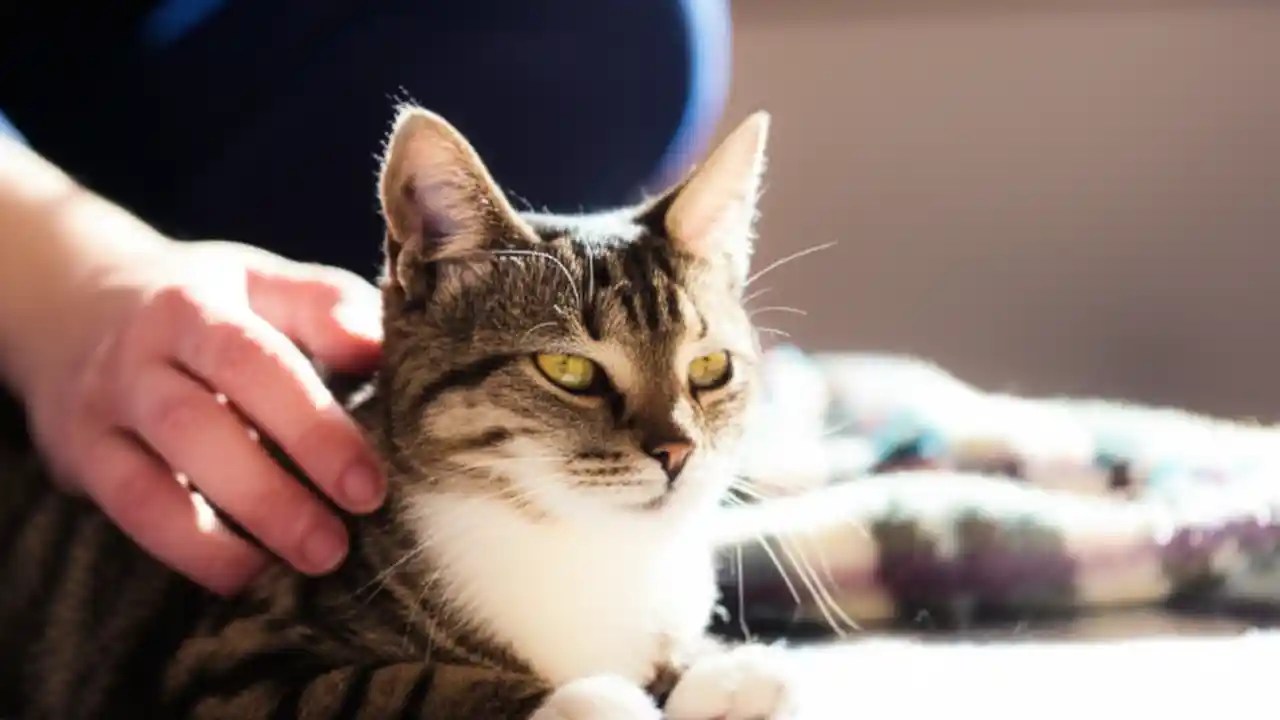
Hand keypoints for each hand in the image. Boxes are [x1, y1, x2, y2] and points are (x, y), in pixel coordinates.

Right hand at [16, 239, 384, 594]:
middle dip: (269, 497)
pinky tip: (243, 577)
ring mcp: (99, 413)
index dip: (311, 428)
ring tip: (293, 574)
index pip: (252, 363)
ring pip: (146, 488)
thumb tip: (381, 350)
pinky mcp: (78, 460)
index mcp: (193, 305)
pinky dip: (185, 553)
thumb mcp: (264, 283)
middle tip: (336, 548)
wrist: (69, 300)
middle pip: (194, 429)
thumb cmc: (207, 302)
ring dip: (221, 543)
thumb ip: (328, 308)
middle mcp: (135, 359)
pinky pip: (127, 516)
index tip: (368, 486)